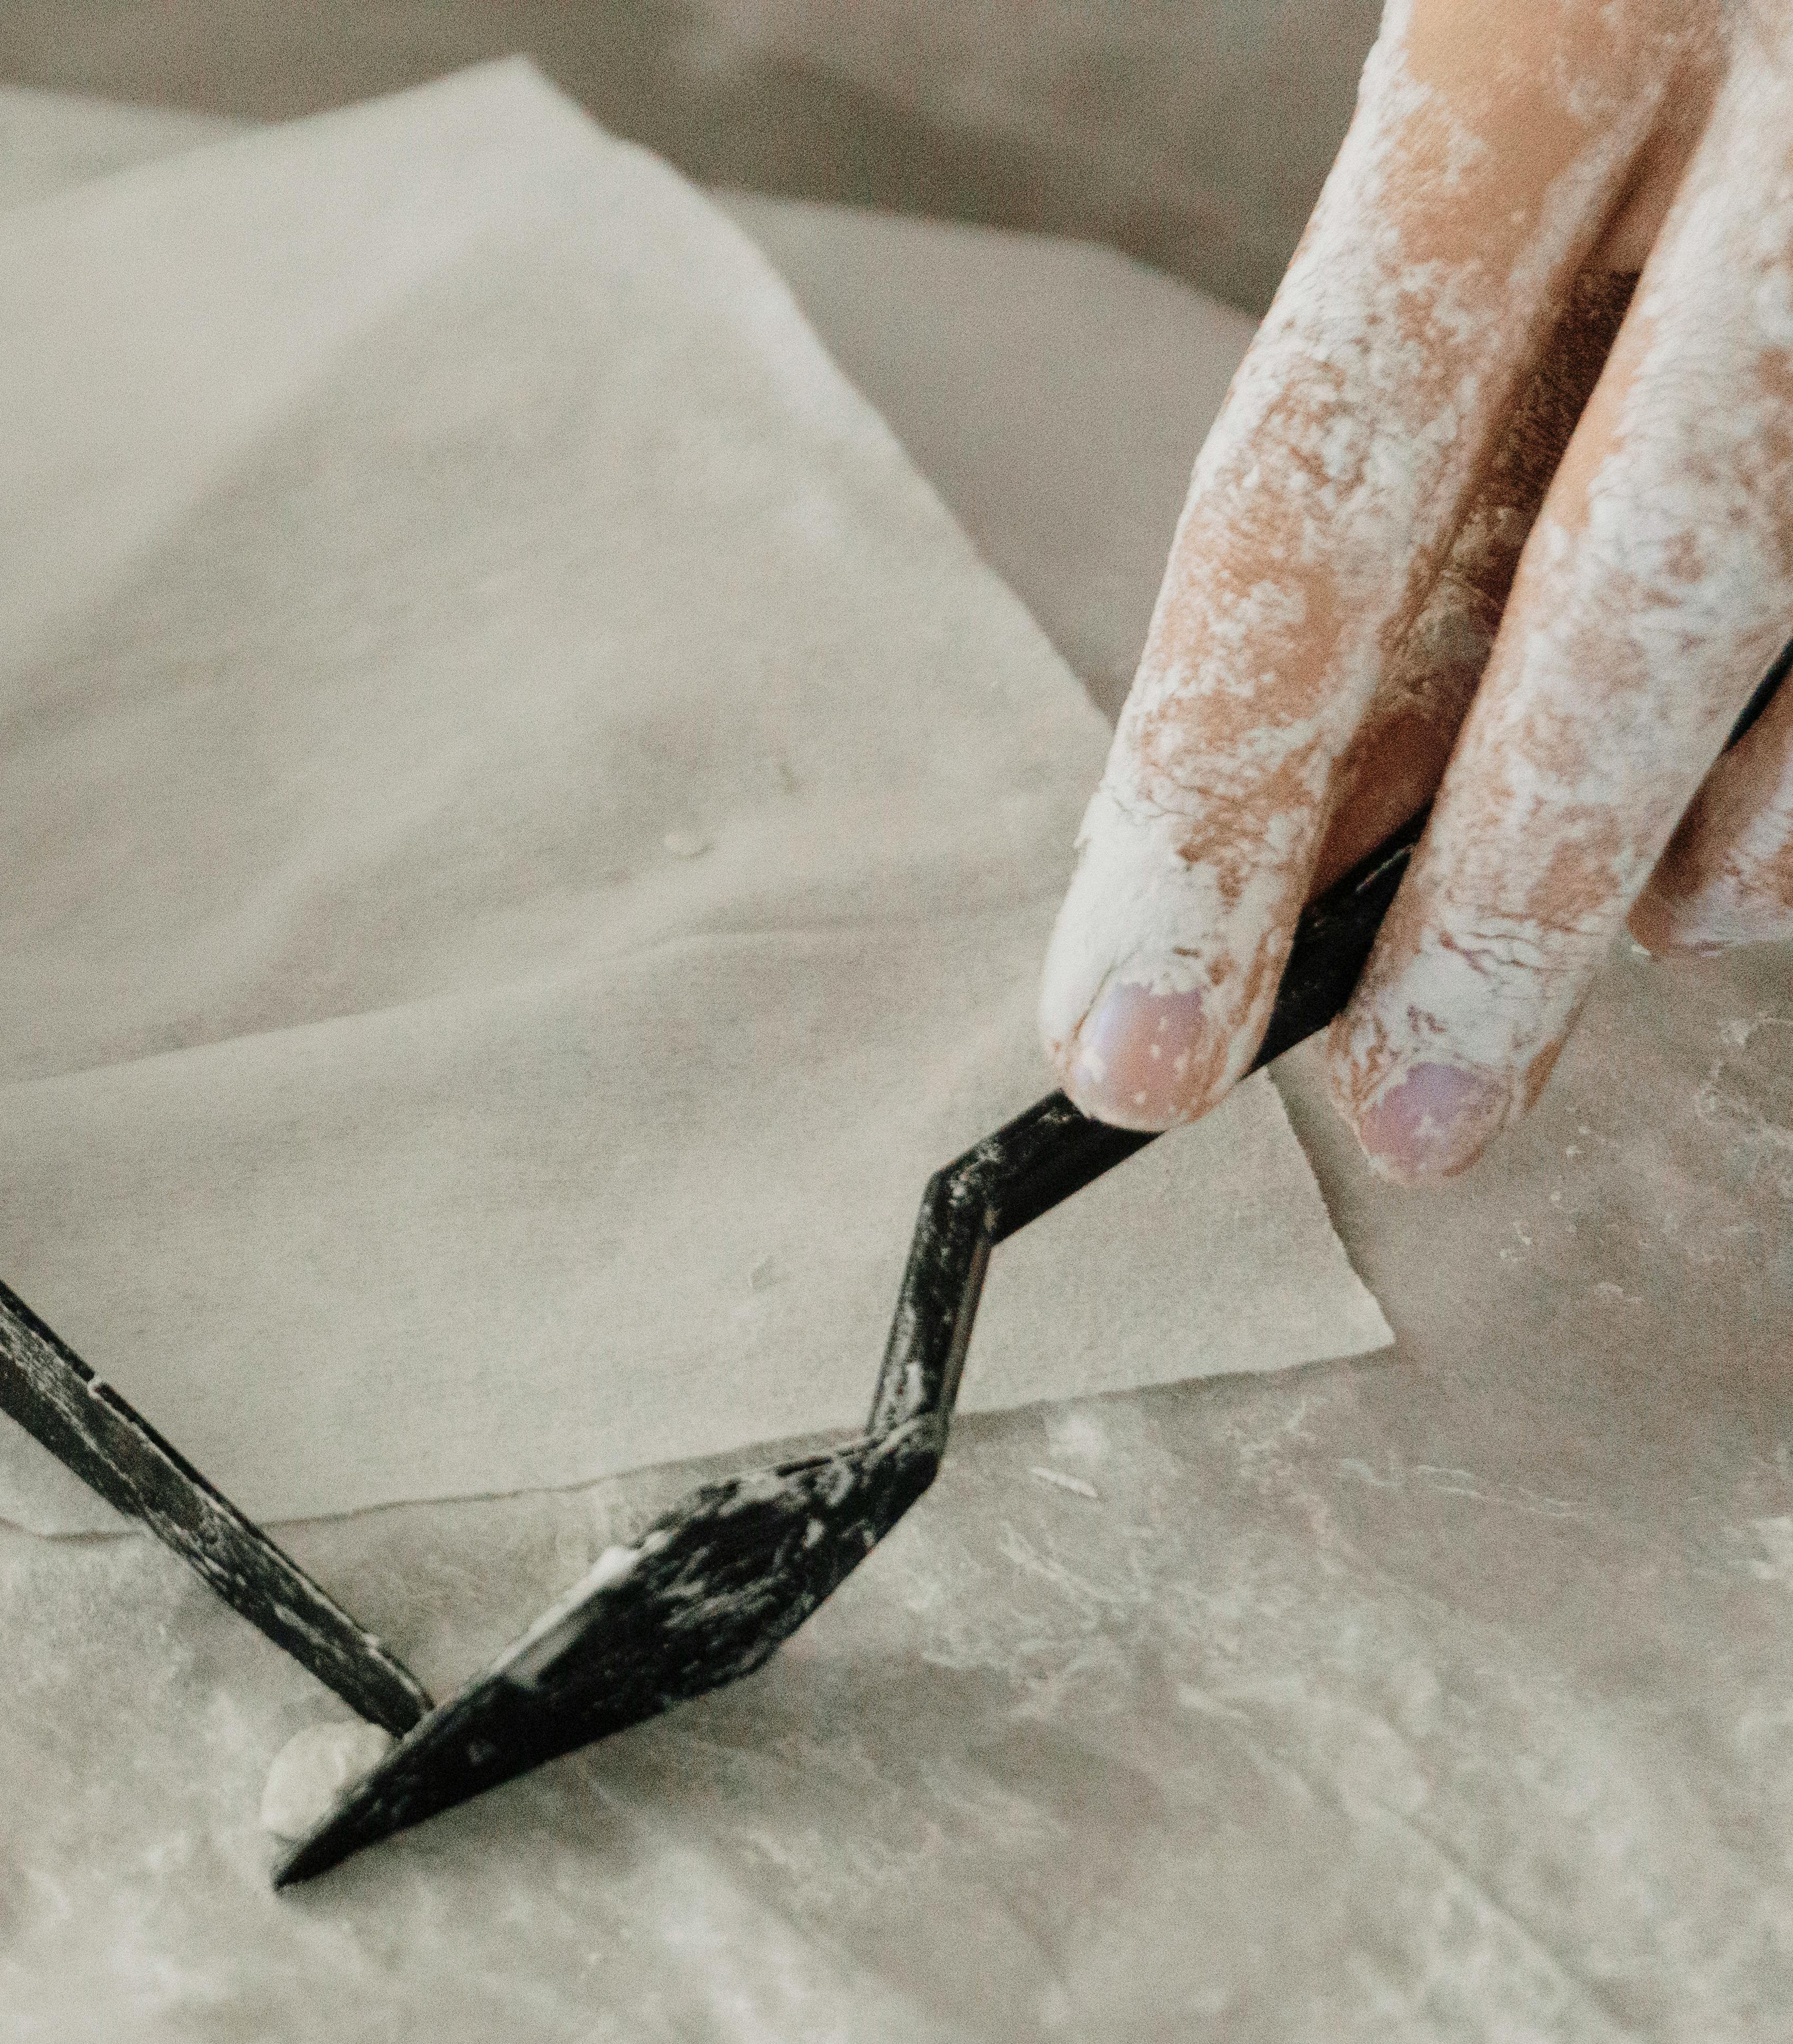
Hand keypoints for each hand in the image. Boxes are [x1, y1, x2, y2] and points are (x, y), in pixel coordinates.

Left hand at [1038, 0, 1790, 1177]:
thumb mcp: (1493, 124)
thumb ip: (1410, 428)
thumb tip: (1306, 807)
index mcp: (1545, 18)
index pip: (1318, 480)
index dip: (1214, 786)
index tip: (1131, 1027)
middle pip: (1627, 583)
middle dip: (1503, 895)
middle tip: (1402, 1118)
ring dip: (1674, 842)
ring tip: (1553, 977)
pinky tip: (1728, 854)